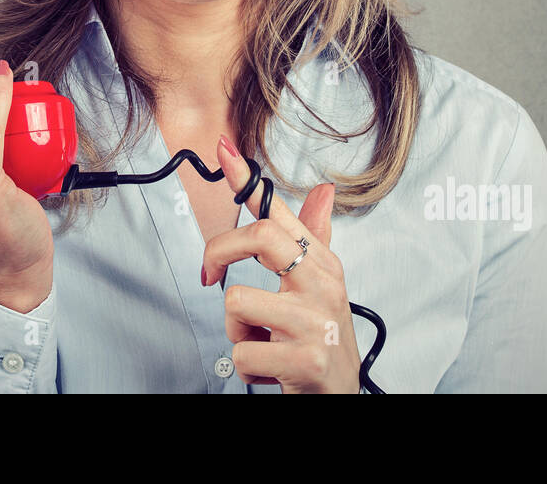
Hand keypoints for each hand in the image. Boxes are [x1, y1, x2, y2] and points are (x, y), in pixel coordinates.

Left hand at [200, 135, 361, 393]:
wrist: (338, 397)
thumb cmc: (320, 339)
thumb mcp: (321, 287)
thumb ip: (314, 239)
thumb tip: (323, 190)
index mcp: (322, 263)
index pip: (279, 212)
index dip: (248, 180)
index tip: (223, 149)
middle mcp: (322, 284)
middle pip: (258, 237)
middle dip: (219, 254)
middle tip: (208, 277)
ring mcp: (315, 321)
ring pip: (237, 302)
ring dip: (238, 332)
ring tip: (263, 341)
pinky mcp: (304, 358)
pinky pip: (242, 350)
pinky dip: (247, 366)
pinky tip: (270, 368)